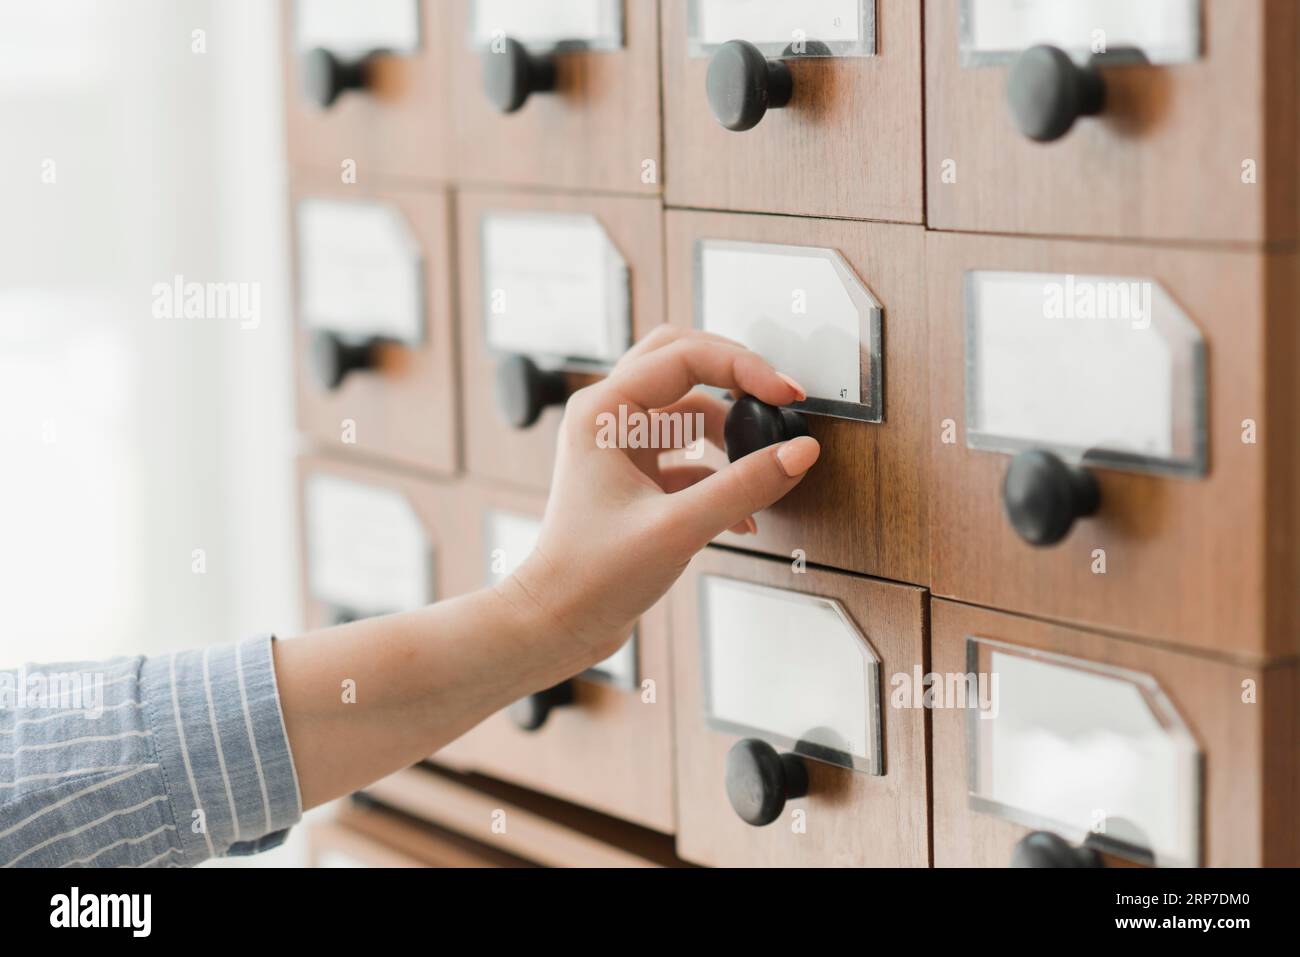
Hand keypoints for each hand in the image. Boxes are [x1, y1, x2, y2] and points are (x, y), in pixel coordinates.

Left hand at [505, 328, 820, 664]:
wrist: (556, 624)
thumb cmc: (589, 576)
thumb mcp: (678, 527)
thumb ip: (744, 486)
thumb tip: (798, 453)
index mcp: (604, 410)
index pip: (686, 355)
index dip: (744, 368)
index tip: (786, 394)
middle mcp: (609, 418)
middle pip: (683, 362)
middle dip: (735, 375)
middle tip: (776, 397)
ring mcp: (622, 447)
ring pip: (689, 408)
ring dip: (730, 431)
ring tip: (763, 462)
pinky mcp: (637, 479)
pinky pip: (689, 455)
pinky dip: (720, 473)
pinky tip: (744, 513)